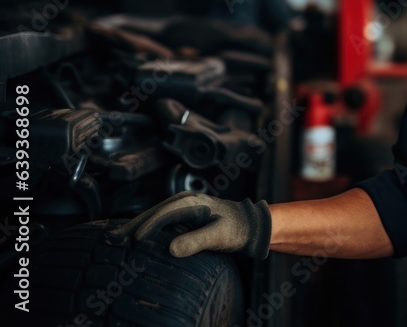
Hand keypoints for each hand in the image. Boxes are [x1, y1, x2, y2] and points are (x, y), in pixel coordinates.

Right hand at [112, 191, 271, 258]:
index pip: (164, 214)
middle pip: (152, 213)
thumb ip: (197, 241)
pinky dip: (144, 228)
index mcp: (191, 202)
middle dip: (132, 225)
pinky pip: (158, 220)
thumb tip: (172, 249)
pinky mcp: (180, 216)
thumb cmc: (236, 228)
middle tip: (113, 240)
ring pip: (152, 216)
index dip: (149, 227)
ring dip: (135, 227)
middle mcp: (183, 201)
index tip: (134, 241)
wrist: (248, 225)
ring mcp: (181, 207)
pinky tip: (133, 237)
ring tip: (116, 240)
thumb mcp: (219, 236)